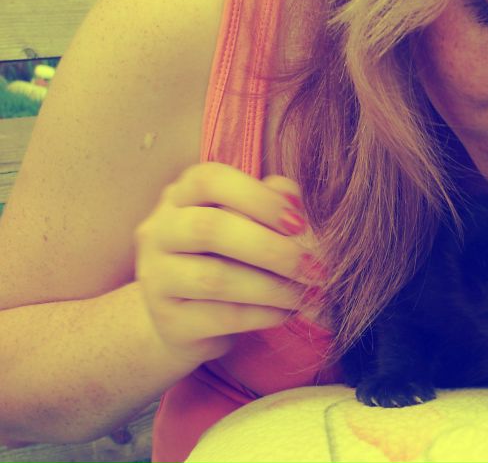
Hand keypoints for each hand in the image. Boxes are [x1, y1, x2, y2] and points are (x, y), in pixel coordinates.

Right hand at [134, 162, 324, 365]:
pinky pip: (222, 316)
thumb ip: (271, 202)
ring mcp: (156, 279)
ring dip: (274, 287)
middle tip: (315, 267)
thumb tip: (294, 201)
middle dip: (272, 248)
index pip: (210, 180)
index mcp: (180, 196)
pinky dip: (264, 314)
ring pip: (215, 279)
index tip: (300, 223)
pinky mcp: (169, 322)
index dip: (259, 198)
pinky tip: (287, 311)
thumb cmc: (227, 257)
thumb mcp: (247, 222)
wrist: (187, 320)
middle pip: (209, 228)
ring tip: (308, 293)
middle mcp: (158, 232)